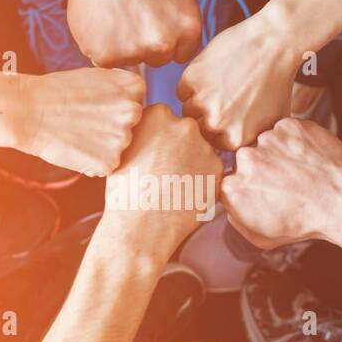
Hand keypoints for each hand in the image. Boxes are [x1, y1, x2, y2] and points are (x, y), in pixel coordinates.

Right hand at [22, 68, 145, 176]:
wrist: (29, 111)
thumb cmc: (57, 92)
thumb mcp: (95, 76)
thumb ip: (119, 87)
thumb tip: (133, 98)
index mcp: (134, 87)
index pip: (136, 102)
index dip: (115, 106)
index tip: (96, 106)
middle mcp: (133, 111)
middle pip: (131, 126)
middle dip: (113, 126)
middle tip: (86, 122)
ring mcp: (123, 138)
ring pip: (119, 146)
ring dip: (103, 145)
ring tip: (78, 134)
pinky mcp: (110, 161)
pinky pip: (107, 165)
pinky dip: (93, 161)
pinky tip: (76, 148)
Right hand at [66, 0, 200, 67]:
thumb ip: (187, 21)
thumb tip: (185, 45)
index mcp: (188, 29)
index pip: (181, 54)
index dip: (166, 41)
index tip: (153, 25)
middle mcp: (164, 44)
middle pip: (157, 60)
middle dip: (146, 45)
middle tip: (131, 17)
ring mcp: (135, 52)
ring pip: (131, 61)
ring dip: (122, 47)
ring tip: (115, 17)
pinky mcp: (108, 56)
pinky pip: (106, 61)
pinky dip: (101, 47)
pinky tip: (101, 24)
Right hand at [102, 104, 223, 254]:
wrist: (141, 226)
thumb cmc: (126, 191)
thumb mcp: (123, 150)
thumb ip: (143, 133)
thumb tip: (152, 132)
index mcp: (158, 115)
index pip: (164, 119)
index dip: (158, 139)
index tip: (152, 155)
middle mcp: (184, 125)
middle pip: (185, 133)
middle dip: (178, 148)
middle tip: (164, 172)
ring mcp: (204, 147)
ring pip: (200, 152)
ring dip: (191, 165)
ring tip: (173, 187)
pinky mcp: (218, 170)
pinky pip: (210, 171)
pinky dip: (201, 182)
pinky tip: (185, 195)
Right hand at [178, 10, 298, 149]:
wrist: (273, 45)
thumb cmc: (276, 84)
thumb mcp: (272, 124)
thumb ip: (251, 145)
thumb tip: (236, 164)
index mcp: (235, 140)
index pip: (214, 145)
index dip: (221, 130)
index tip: (231, 114)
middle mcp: (217, 125)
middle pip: (199, 129)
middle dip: (209, 116)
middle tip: (226, 97)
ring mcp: (203, 101)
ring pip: (188, 111)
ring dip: (199, 100)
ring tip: (222, 85)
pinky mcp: (192, 79)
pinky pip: (183, 90)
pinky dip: (194, 83)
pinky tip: (215, 73)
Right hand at [222, 117, 341, 247]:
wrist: (341, 204)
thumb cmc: (304, 224)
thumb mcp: (262, 237)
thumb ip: (237, 219)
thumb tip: (230, 202)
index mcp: (232, 189)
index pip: (232, 180)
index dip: (250, 185)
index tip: (265, 189)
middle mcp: (245, 160)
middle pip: (247, 158)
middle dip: (263, 167)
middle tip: (286, 180)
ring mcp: (267, 140)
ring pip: (267, 142)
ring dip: (279, 153)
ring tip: (301, 171)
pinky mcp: (288, 126)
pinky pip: (286, 130)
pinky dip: (296, 141)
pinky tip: (308, 158)